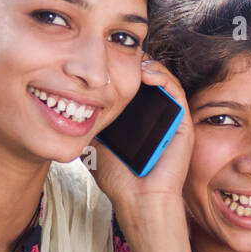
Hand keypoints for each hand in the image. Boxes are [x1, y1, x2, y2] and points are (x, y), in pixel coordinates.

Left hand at [90, 58, 193, 221]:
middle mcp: (158, 115)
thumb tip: (66, 105)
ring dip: (149, 65)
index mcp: (140, 118)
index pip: (132, 83)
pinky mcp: (183, 124)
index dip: (121, 67)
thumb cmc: (120, 180)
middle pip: (149, 78)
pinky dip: (163, 78)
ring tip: (133, 58)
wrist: (138, 201)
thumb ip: (89, 124)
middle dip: (134, 60)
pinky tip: (147, 73)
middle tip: (117, 50)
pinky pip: (176, 92)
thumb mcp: (96, 144)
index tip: (104, 57)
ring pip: (164, 79)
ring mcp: (172, 119)